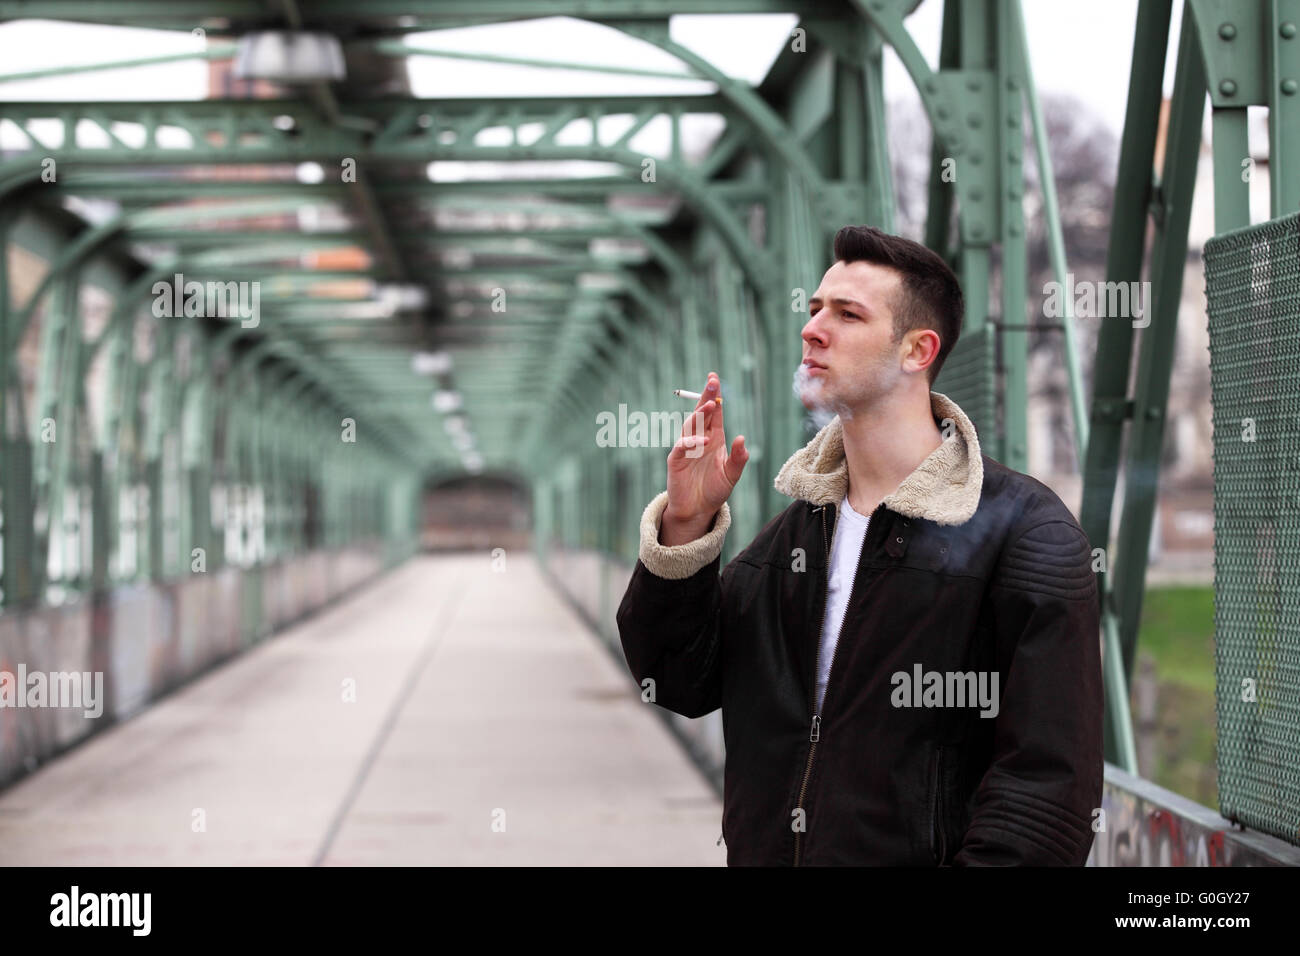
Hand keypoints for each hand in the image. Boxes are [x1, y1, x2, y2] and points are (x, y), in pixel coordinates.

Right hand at [661, 372, 747, 543]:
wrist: (698, 510)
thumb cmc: (715, 489)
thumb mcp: (732, 474)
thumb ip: (739, 458)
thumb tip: (742, 438)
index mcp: (714, 438)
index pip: (714, 413)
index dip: (715, 396)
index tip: (715, 379)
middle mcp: (699, 439)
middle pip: (701, 413)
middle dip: (706, 396)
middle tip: (712, 381)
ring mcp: (687, 448)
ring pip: (691, 425)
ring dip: (699, 415)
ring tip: (709, 405)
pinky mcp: (676, 460)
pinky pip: (682, 447)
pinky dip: (690, 441)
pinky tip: (701, 440)